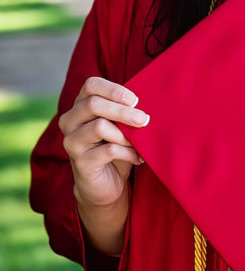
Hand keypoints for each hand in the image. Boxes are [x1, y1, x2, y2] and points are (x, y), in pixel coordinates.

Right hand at [59, 76, 148, 210]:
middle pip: (93, 104)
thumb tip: (147, 101)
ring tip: (138, 144)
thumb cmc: (115, 149)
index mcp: (80, 106)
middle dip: (123, 111)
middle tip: (144, 119)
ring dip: (125, 135)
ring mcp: (71, 142)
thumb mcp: (120, 126)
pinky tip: (138, 158)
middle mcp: (70, 121)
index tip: (135, 100)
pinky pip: (108, 150)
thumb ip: (125, 111)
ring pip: (99, 127)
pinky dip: (128, 153)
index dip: (113, 90)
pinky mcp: (80, 162)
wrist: (105, 185)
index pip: (91, 85)